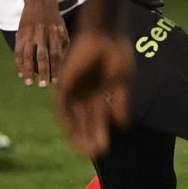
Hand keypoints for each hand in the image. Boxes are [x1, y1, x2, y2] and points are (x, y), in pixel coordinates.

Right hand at [15, 0, 70, 87]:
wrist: (39, 1)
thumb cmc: (54, 19)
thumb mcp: (63, 28)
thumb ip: (64, 44)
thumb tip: (67, 61)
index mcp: (55, 33)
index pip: (57, 54)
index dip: (57, 68)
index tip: (57, 81)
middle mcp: (42, 35)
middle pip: (42, 56)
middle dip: (44, 71)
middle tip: (43, 86)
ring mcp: (30, 35)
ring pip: (28, 55)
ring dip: (28, 70)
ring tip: (30, 83)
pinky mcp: (20, 34)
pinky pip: (18, 52)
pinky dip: (19, 63)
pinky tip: (21, 74)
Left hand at [55, 30, 135, 157]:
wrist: (104, 34)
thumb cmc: (117, 53)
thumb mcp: (122, 81)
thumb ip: (120, 103)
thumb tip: (123, 126)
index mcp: (101, 93)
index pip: (99, 119)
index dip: (101, 134)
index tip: (105, 150)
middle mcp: (86, 94)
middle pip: (86, 122)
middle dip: (90, 138)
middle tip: (97, 154)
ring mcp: (74, 90)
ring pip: (74, 119)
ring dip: (79, 135)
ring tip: (87, 150)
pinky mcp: (64, 85)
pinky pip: (63, 109)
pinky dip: (68, 123)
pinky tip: (74, 135)